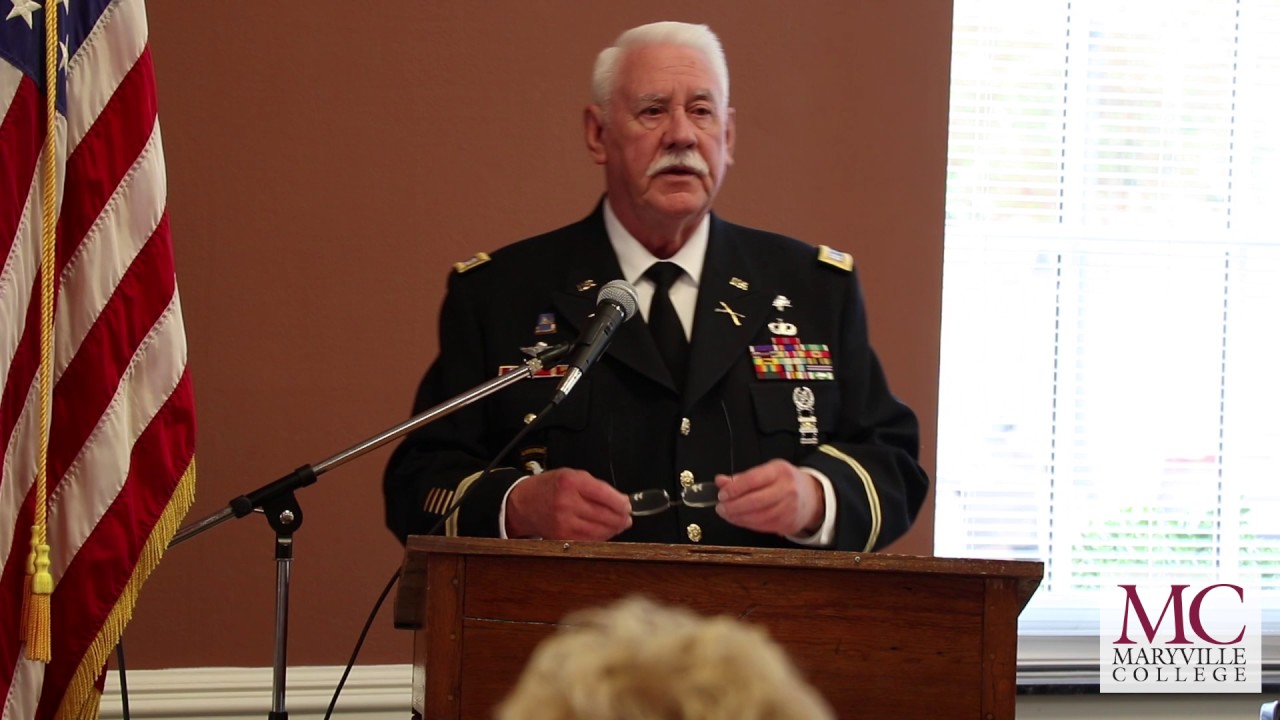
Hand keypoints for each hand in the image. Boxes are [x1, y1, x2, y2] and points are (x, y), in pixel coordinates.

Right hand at [505, 467, 632, 540]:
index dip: (620, 503)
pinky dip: (600, 537)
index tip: (628, 506)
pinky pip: (589, 540)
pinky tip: (604, 531)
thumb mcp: (572, 475)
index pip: (604, 495)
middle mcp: (566, 503)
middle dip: (621, 518)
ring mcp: (563, 523)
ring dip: (613, 529)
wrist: (523, 503)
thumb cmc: (550, 487)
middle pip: (604, 516)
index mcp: (571, 483)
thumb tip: (620, 502)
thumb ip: (596, 486)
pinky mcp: (561, 538)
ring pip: (599, 531)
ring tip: (618, 525)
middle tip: (627, 518)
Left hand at [714, 459, 824, 536]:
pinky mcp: (788, 523)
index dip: (734, 489)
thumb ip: (742, 478)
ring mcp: (789, 508)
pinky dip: (748, 524)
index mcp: (779, 471)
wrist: (811, 496)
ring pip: (758, 517)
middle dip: (733, 506)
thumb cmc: (786, 482)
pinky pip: (763, 526)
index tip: (722, 494)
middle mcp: (787, 489)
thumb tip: (720, 482)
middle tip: (721, 508)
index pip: (753, 479)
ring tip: (727, 514)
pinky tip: (739, 520)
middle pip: (755, 501)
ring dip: (738, 518)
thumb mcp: (766, 471)